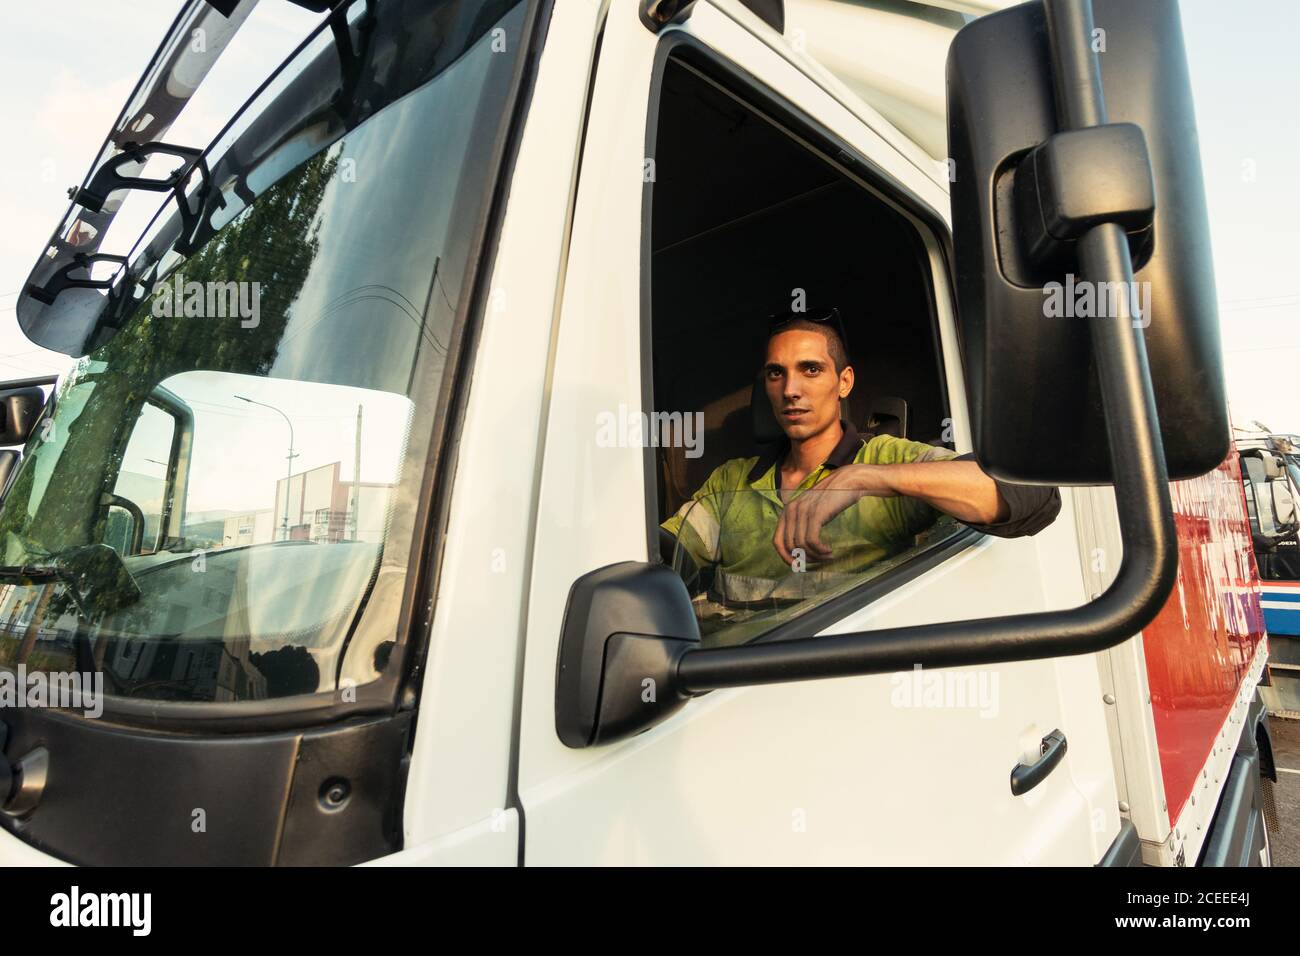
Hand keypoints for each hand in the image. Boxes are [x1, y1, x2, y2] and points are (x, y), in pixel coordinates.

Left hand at [773, 464, 894, 564]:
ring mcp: (802, 511)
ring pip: (801, 545)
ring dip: (815, 555)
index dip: (785, 557)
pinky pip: (812, 541)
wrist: (848, 481)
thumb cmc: (832, 498)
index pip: (777, 541)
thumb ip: (801, 524)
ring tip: (827, 556)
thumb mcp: (811, 510)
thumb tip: (799, 550)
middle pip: (789, 546)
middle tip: (817, 561)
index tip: (797, 565)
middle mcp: (791, 510)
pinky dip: (820, 550)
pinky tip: (829, 551)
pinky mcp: (815, 514)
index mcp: (787, 511)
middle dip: (803, 558)